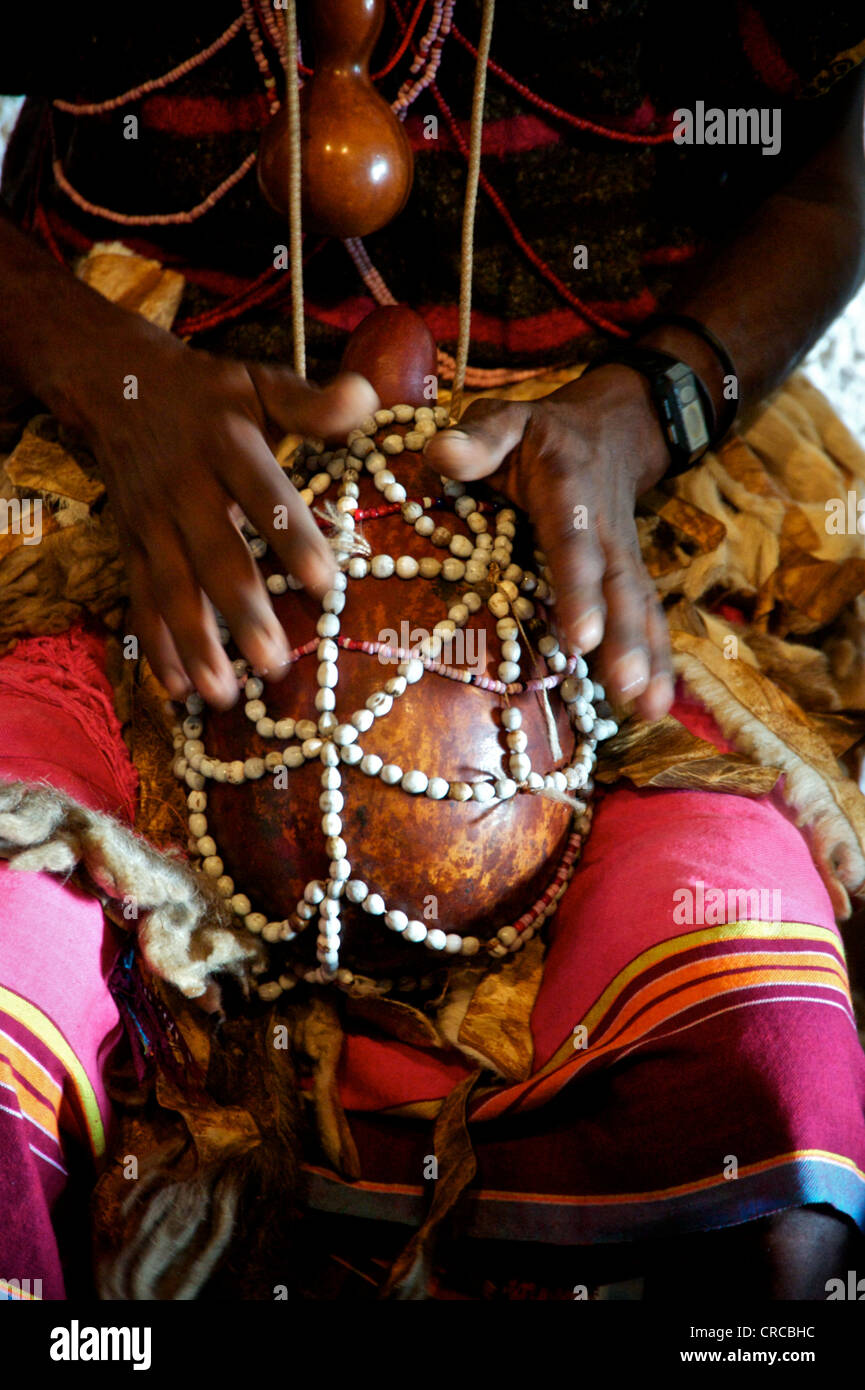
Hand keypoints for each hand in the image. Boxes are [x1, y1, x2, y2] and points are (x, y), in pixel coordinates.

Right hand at [49, 314, 376, 707]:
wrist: (116, 386)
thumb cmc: (209, 393)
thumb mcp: (260, 383)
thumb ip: (312, 402)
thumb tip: (368, 398)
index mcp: (226, 445)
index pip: (264, 496)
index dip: (293, 539)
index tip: (326, 584)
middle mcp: (185, 489)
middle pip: (215, 557)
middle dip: (242, 614)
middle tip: (274, 664)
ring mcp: (153, 524)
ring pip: (173, 591)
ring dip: (196, 646)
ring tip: (224, 696)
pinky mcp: (131, 547)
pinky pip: (142, 602)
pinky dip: (157, 648)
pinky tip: (179, 692)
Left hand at [425, 365, 674, 720]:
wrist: (610, 429)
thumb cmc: (539, 435)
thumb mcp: (508, 419)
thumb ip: (479, 437)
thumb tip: (443, 455)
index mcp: (569, 493)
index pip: (573, 544)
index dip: (579, 590)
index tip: (582, 636)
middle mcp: (605, 532)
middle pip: (617, 589)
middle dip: (623, 640)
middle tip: (625, 687)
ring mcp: (623, 558)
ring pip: (639, 609)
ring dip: (646, 659)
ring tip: (646, 708)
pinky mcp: (629, 578)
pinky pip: (648, 619)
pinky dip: (657, 661)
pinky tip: (655, 705)